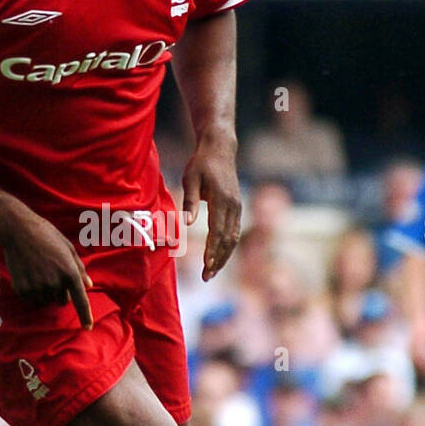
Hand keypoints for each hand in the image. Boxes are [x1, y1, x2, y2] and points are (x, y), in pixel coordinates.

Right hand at [0, 204, 93, 328]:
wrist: (18, 231)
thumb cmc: (47, 236)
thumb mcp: (68, 248)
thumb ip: (79, 268)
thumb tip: (89, 285)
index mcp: (69, 273)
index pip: (80, 301)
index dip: (85, 316)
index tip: (87, 328)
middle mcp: (55, 283)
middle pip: (62, 301)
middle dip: (60, 293)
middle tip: (52, 274)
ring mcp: (38, 287)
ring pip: (46, 301)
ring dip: (45, 292)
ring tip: (39, 271)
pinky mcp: (23, 289)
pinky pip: (31, 298)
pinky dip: (31, 290)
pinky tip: (28, 272)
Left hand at [181, 138, 241, 280]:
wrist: (220, 148)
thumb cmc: (201, 163)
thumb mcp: (190, 178)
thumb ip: (189, 200)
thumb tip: (186, 223)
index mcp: (221, 199)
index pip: (217, 231)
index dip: (212, 250)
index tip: (206, 265)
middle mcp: (234, 205)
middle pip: (227, 239)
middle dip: (217, 260)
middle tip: (206, 277)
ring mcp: (238, 207)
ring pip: (233, 238)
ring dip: (224, 257)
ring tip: (211, 272)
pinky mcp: (238, 207)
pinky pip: (234, 231)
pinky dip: (228, 247)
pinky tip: (219, 258)